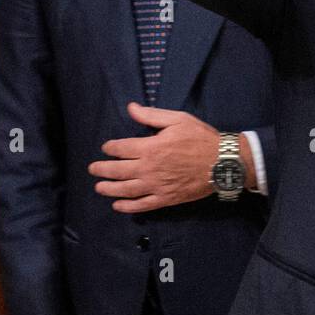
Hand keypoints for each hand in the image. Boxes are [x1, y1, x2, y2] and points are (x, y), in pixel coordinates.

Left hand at [88, 104, 246, 212]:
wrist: (222, 162)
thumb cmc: (200, 138)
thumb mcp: (178, 119)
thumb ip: (152, 115)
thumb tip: (130, 108)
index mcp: (151, 147)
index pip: (122, 148)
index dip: (110, 148)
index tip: (106, 147)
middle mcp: (149, 168)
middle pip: (118, 170)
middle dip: (103, 169)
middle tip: (93, 169)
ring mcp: (156, 186)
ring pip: (126, 190)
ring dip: (109, 189)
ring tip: (99, 187)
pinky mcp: (165, 199)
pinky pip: (142, 205)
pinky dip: (128, 207)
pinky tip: (118, 206)